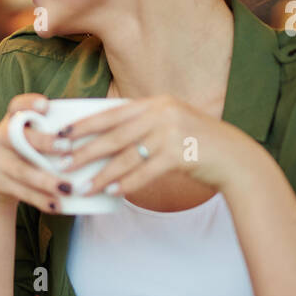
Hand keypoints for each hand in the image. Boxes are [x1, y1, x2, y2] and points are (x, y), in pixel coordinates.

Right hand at [0, 93, 72, 213]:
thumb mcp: (32, 135)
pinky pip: (22, 192)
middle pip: (18, 137)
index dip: (29, 103)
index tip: (45, 106)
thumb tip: (99, 125)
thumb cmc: (28, 150)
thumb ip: (53, 130)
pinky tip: (58, 205)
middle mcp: (1, 137)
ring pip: (22, 171)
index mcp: (12, 120)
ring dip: (46, 180)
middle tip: (67, 147)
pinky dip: (41, 200)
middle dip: (43, 142)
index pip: (16, 105)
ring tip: (68, 188)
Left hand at [60, 95, 254, 195]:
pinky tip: (112, 192)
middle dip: (84, 151)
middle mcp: (161, 113)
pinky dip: (127, 183)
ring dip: (101, 174)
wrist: (234, 158)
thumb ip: (143, 124)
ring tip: (82, 187)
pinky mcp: (179, 154)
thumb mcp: (171, 123)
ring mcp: (171, 133)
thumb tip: (107, 136)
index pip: (111, 113)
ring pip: (126, 157)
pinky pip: (145, 172)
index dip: (84, 124)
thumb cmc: (197, 143)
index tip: (61, 134)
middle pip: (113, 135)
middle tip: (61, 163)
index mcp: (155, 103)